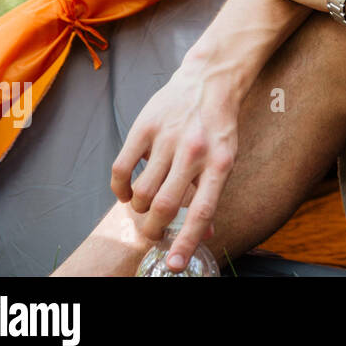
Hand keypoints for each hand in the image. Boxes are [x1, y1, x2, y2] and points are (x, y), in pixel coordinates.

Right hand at [110, 55, 239, 271]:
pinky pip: (121, 169)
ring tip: (144, 204)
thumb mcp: (225, 158)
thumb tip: (209, 233)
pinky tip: (127, 191)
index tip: (172, 265)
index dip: (186, 242)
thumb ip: (211, 193)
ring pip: (142, 192)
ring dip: (139, 207)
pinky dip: (120, 188)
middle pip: (164, 206)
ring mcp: (168, 139)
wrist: (210, 80)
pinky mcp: (144, 127)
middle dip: (153, 229)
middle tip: (151, 232)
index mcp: (219, 164)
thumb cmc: (217, 126)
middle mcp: (194, 152)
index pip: (201, 212)